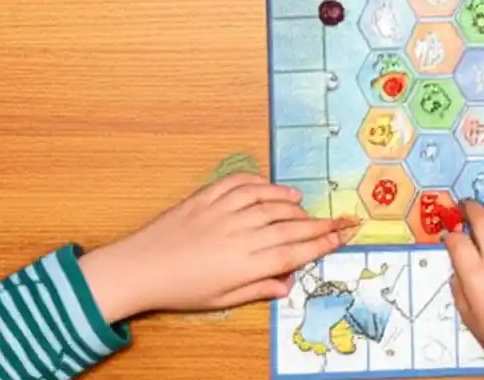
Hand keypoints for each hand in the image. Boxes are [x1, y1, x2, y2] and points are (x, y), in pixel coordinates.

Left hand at [79, 174, 355, 322]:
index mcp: (247, 263)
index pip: (296, 250)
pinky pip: (241, 183)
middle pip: (290, 225)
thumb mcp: (221, 300)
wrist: (138, 269)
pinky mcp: (207, 198)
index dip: (324, 242)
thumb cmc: (180, 290)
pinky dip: (261, 183)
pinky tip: (272, 188)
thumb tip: (287, 284)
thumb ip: (257, 289)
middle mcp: (241, 234)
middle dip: (321, 222)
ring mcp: (224, 212)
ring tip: (303, 204)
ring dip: (291, 201)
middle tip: (343, 217)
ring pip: (270, 201)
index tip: (345, 234)